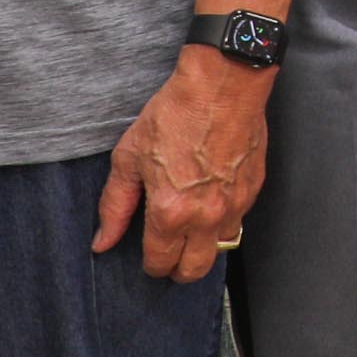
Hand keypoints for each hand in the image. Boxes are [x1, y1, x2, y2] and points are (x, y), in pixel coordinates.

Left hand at [93, 50, 271, 280]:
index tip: (147, 254)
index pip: (159, 263)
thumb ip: (115, 205)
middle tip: (169, 251)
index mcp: (170, 213)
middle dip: (177, 268)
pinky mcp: (254, 189)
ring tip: (191, 225)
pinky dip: (224, 220)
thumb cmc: (175, 115)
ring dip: (204, 245)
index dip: (149, 263)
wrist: (222, 85)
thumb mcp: (129, 157)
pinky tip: (211, 198)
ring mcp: (235, 205)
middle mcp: (206, 217)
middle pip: (194, 270)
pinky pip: (238, 220)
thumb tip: (103, 241)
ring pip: (221, 249)